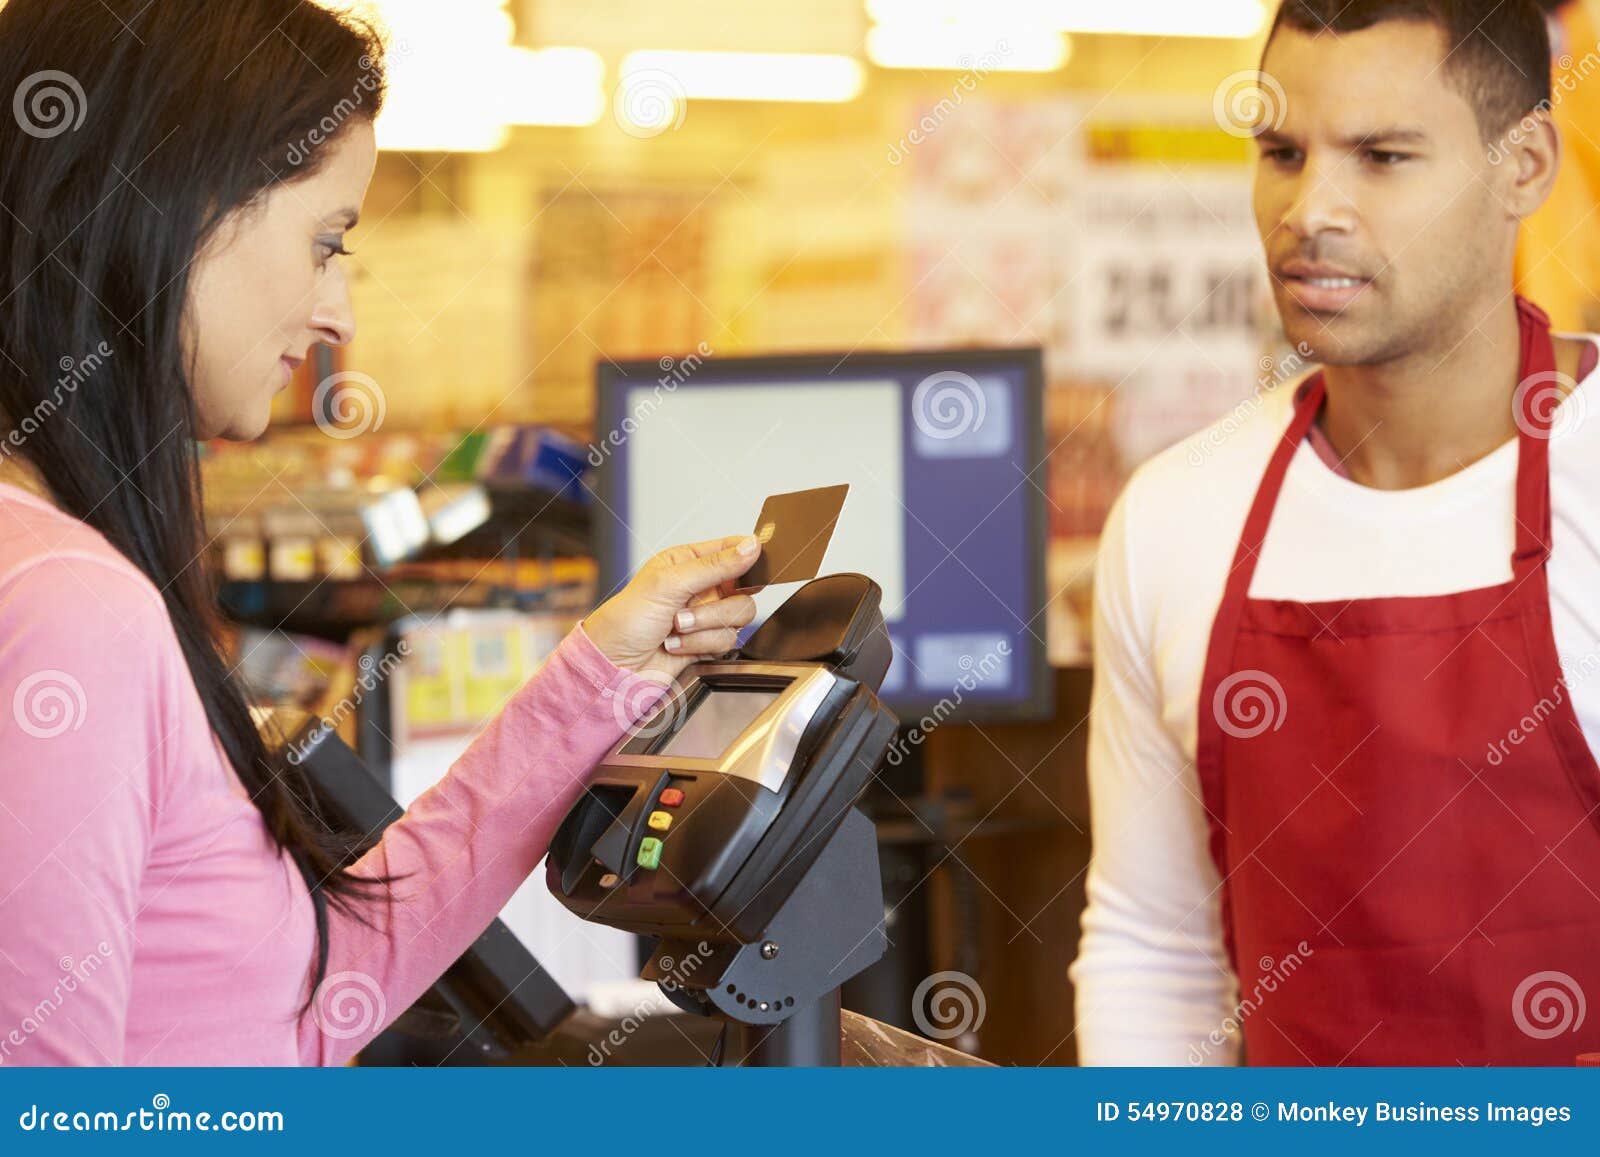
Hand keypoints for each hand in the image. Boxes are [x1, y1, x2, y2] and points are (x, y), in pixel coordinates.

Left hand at [582, 534, 763, 682]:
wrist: (614, 666)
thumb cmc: (626, 620)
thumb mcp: (669, 584)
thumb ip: (714, 565)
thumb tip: (751, 547)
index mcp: (688, 561)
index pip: (732, 549)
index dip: (747, 555)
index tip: (751, 565)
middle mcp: (701, 587)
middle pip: (744, 590)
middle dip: (715, 607)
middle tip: (686, 611)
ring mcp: (705, 616)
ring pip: (738, 618)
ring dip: (704, 628)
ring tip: (675, 630)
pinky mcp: (707, 643)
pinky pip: (727, 641)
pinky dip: (700, 645)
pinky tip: (675, 645)